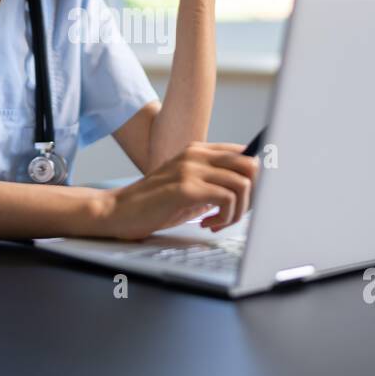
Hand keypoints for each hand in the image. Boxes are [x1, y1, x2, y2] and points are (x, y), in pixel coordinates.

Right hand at [90, 142, 257, 239]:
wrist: (119, 211)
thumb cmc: (154, 204)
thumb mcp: (189, 187)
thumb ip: (214, 183)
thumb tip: (249, 192)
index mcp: (198, 150)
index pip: (245, 153)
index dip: (255, 180)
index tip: (247, 202)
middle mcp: (196, 154)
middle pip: (252, 165)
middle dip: (253, 195)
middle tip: (235, 213)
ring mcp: (190, 168)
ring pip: (244, 184)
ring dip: (238, 210)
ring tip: (219, 222)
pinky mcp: (186, 187)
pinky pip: (227, 198)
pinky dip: (225, 217)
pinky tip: (208, 225)